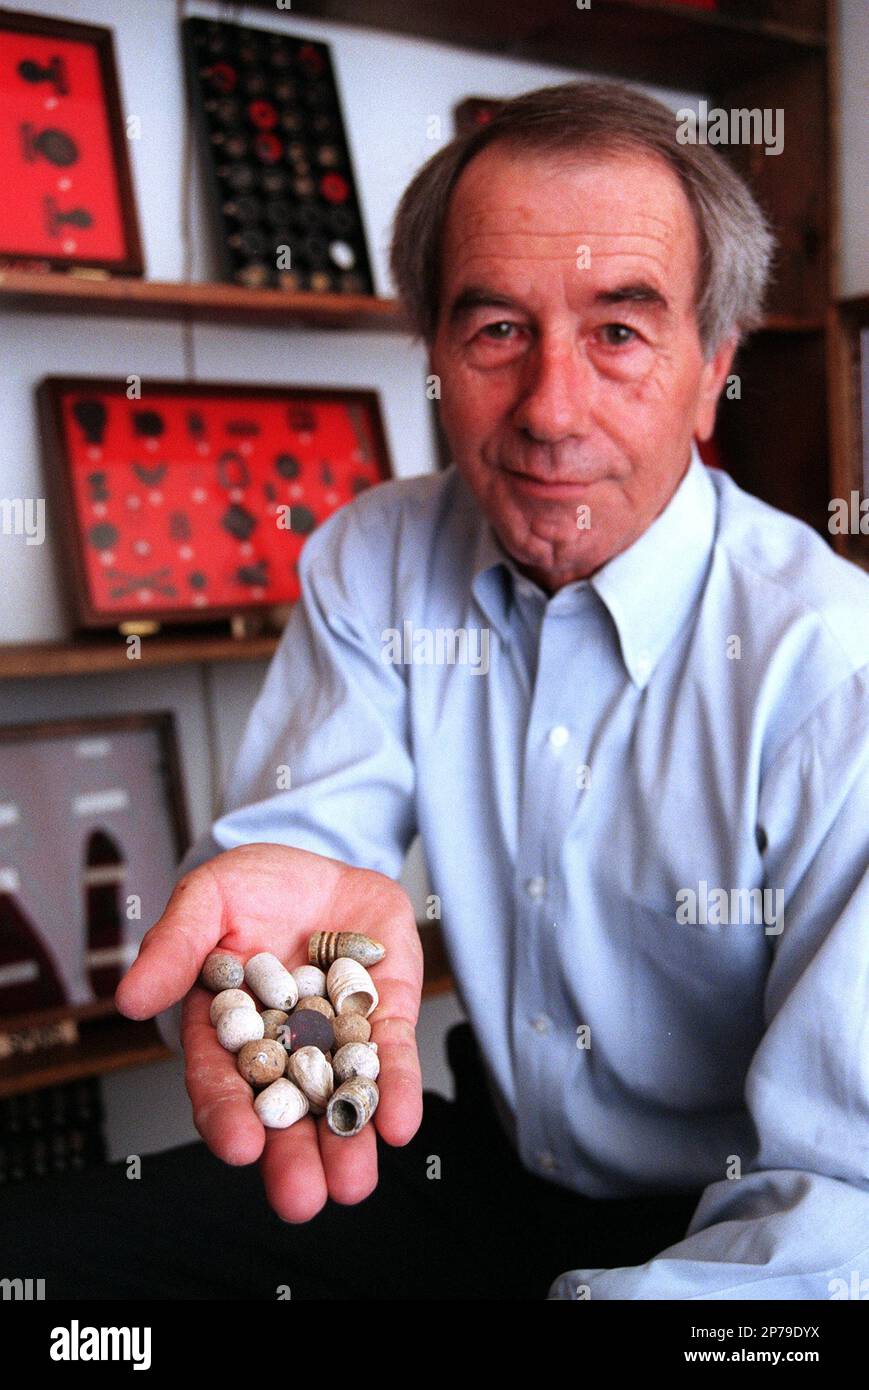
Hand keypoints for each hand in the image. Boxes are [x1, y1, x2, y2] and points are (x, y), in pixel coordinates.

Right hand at [115, 842, 423, 1220]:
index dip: (226, 1116)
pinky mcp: (385, 1018)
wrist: (322, 865)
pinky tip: (400, 1125)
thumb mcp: (206, 900)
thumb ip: (174, 947)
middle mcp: (281, 1048)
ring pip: (340, 1099)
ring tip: (353, 1184)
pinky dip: (397, 1092)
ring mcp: (335, 1038)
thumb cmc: (254, 886)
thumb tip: (129, 1000)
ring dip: (348, 1143)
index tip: (238, 1146)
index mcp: (226, 1029)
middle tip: (302, 1199)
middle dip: (292, 1159)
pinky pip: (391, 1060)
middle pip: (283, 1112)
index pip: (219, 1082)